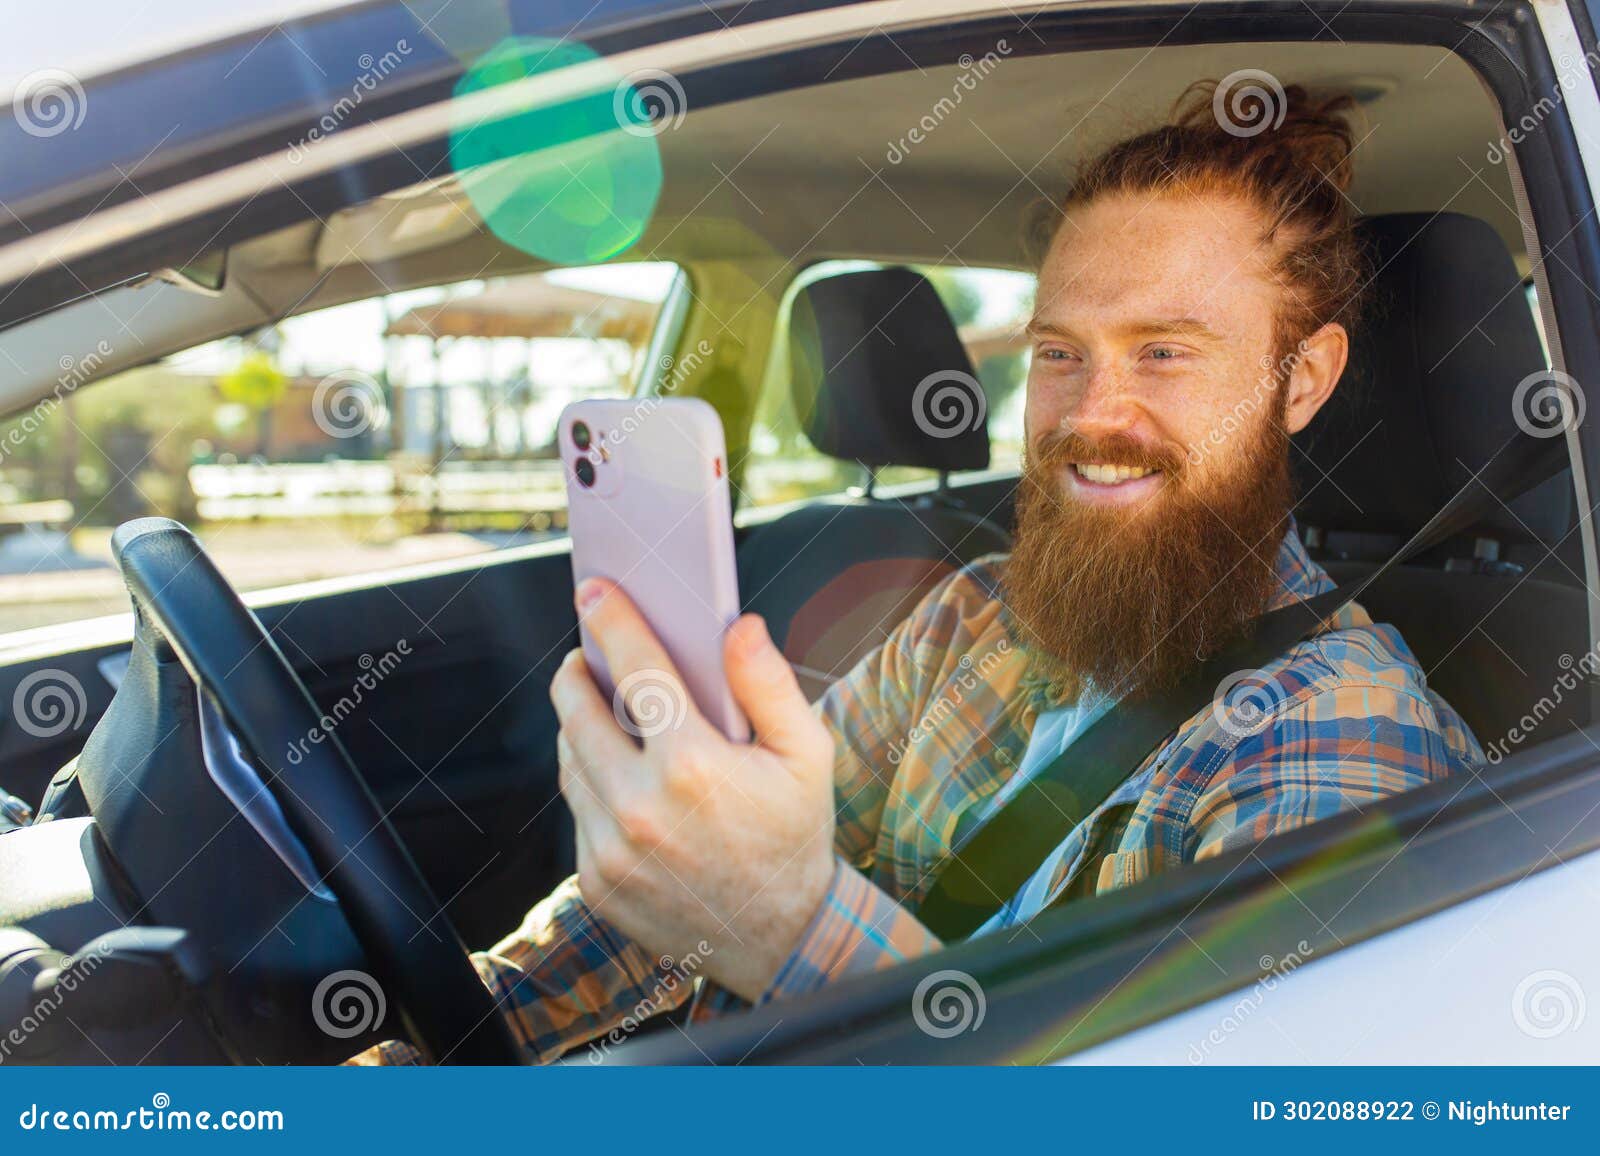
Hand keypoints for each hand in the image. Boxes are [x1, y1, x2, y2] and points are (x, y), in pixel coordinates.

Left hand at [550, 577, 836, 1000]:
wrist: (783, 940)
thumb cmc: (797, 836)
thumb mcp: (808, 755)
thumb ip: (770, 685)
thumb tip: (739, 627)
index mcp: (694, 766)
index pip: (637, 672)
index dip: (612, 622)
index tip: (593, 591)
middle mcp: (642, 809)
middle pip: (577, 714)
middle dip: (576, 674)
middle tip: (585, 657)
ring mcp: (613, 851)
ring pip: (570, 763)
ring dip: (579, 730)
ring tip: (603, 714)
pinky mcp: (597, 882)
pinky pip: (579, 813)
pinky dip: (592, 785)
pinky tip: (620, 777)